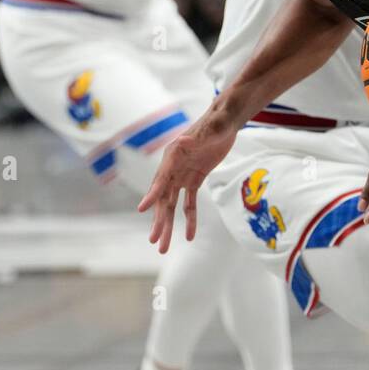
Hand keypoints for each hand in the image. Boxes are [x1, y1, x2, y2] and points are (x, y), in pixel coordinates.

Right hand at [137, 114, 237, 253]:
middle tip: (155, 242)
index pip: (160, 178)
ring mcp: (183, 175)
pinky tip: (189, 236)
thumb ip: (198, 137)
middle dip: (159, 221)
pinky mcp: (194, 179)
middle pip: (164, 198)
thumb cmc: (218, 122)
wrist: (226, 121)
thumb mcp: (212, 128)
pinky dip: (189, 219)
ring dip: (169, 226)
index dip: (152, 194)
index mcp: (173, 156)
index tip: (142, 210)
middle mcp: (173, 168)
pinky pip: (189, 203)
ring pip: (173, 205)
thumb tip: (183, 142)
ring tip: (164, 248)